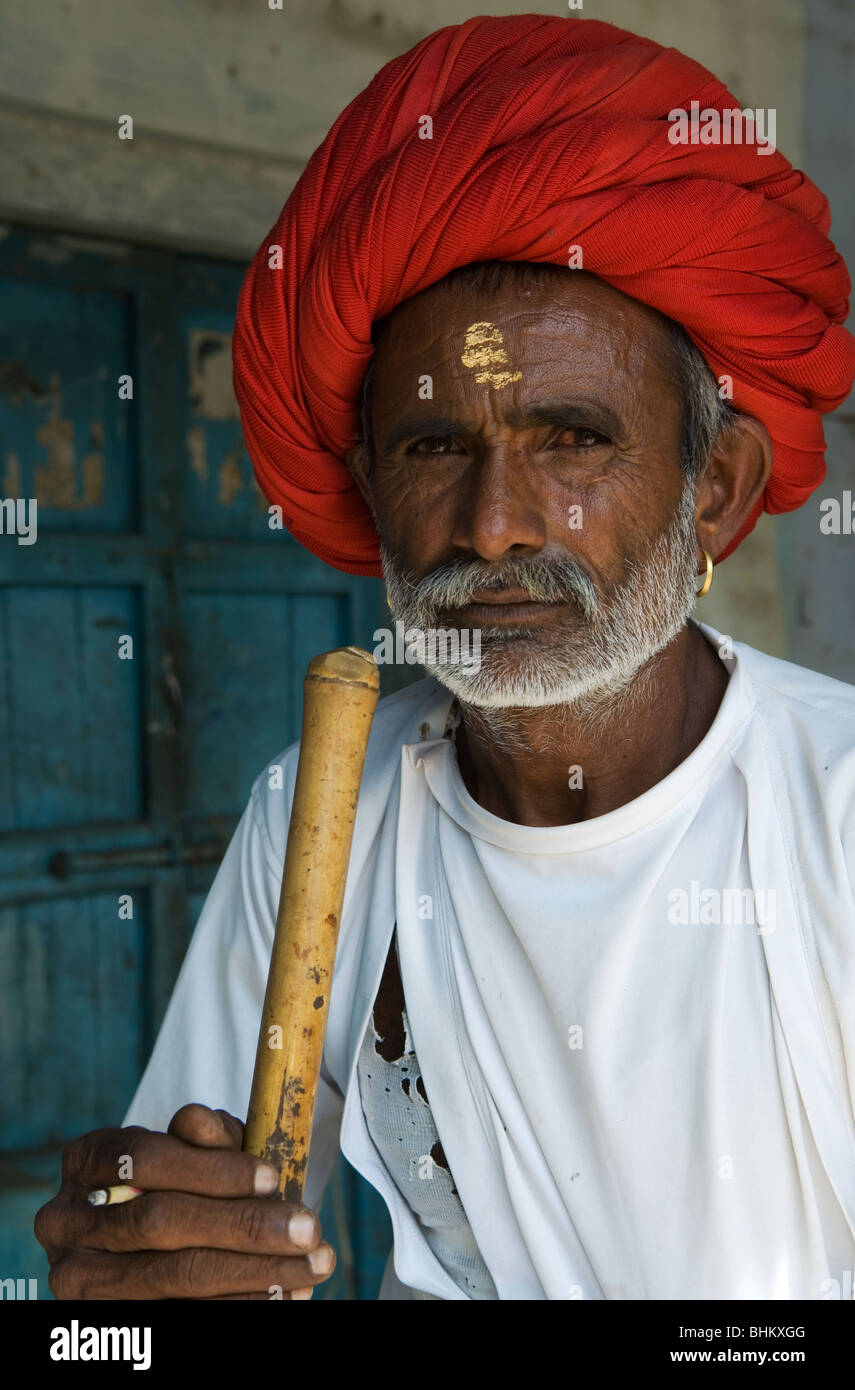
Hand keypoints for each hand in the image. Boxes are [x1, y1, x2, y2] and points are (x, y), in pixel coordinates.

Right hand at [34, 1103, 335, 1299]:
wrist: (145, 1247)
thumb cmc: (180, 1183)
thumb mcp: (193, 1150)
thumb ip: (203, 1137)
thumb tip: (203, 1123)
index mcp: (86, 1161)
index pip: (147, 1159)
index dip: (213, 1169)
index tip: (274, 1179)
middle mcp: (66, 1222)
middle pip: (160, 1222)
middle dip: (243, 1225)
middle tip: (308, 1229)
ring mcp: (77, 1279)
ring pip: (171, 1277)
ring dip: (252, 1273)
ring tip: (310, 1267)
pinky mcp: (102, 1321)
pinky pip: (178, 1316)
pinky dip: (238, 1305)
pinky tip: (281, 1297)